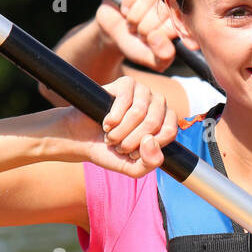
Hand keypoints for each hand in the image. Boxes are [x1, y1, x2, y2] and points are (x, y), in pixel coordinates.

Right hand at [60, 75, 177, 177]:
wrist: (82, 141)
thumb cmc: (111, 152)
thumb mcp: (134, 168)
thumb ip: (150, 163)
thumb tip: (150, 139)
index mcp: (165, 123)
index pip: (169, 131)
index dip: (148, 146)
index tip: (133, 153)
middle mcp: (158, 105)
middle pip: (153, 122)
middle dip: (131, 141)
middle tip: (119, 146)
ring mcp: (143, 92)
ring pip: (139, 112)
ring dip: (120, 131)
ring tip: (111, 136)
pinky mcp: (126, 83)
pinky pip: (125, 100)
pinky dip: (113, 118)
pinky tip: (106, 123)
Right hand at [97, 0, 193, 70]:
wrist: (115, 32)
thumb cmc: (138, 44)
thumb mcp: (151, 59)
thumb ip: (162, 57)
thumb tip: (163, 44)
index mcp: (184, 20)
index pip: (184, 22)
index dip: (166, 32)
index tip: (153, 40)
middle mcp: (177, 1)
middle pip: (167, 9)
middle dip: (148, 28)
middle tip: (140, 34)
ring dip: (136, 16)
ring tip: (132, 23)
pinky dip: (129, 1)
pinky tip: (125, 9)